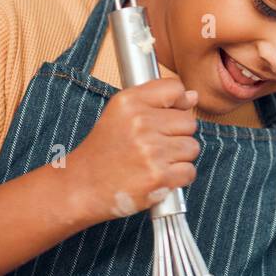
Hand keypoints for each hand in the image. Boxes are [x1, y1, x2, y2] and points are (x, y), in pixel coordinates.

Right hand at [63, 78, 200, 224]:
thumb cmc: (103, 151)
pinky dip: (178, 177)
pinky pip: (189, 171)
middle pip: (189, 122)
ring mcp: (151, 151)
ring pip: (192, 147)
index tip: (166, 118)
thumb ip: (156, 99)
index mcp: (129, 102)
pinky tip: (158, 176)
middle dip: (177, 136)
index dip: (178, 104)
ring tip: (154, 162)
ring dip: (178, 158)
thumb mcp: (120, 114)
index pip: (175, 89)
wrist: (81, 186)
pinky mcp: (158, 176)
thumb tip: (193, 96)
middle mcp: (140, 123)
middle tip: (153, 146)